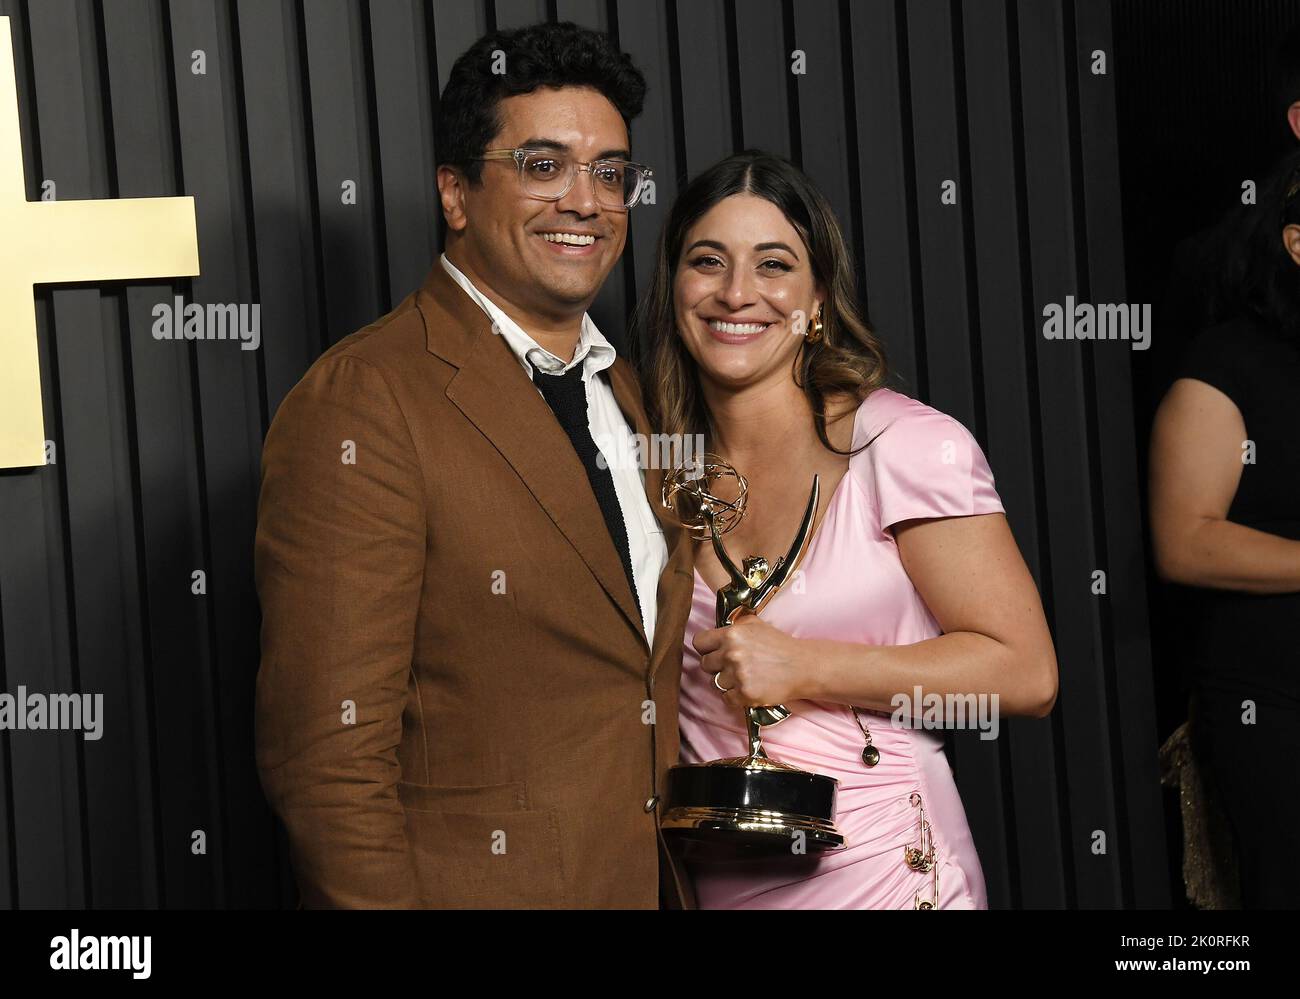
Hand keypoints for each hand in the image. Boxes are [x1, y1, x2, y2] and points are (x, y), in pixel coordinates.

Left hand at [692, 613, 815, 708]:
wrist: (803, 667)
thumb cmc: (779, 644)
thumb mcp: (756, 624)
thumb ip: (734, 625)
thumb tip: (717, 629)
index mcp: (731, 634)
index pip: (699, 643)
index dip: (706, 648)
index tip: (714, 652)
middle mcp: (732, 654)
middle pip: (705, 664)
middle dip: (717, 666)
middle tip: (734, 666)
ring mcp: (738, 675)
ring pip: (715, 683)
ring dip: (727, 682)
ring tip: (744, 677)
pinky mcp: (745, 694)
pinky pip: (726, 698)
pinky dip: (735, 697)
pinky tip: (748, 688)